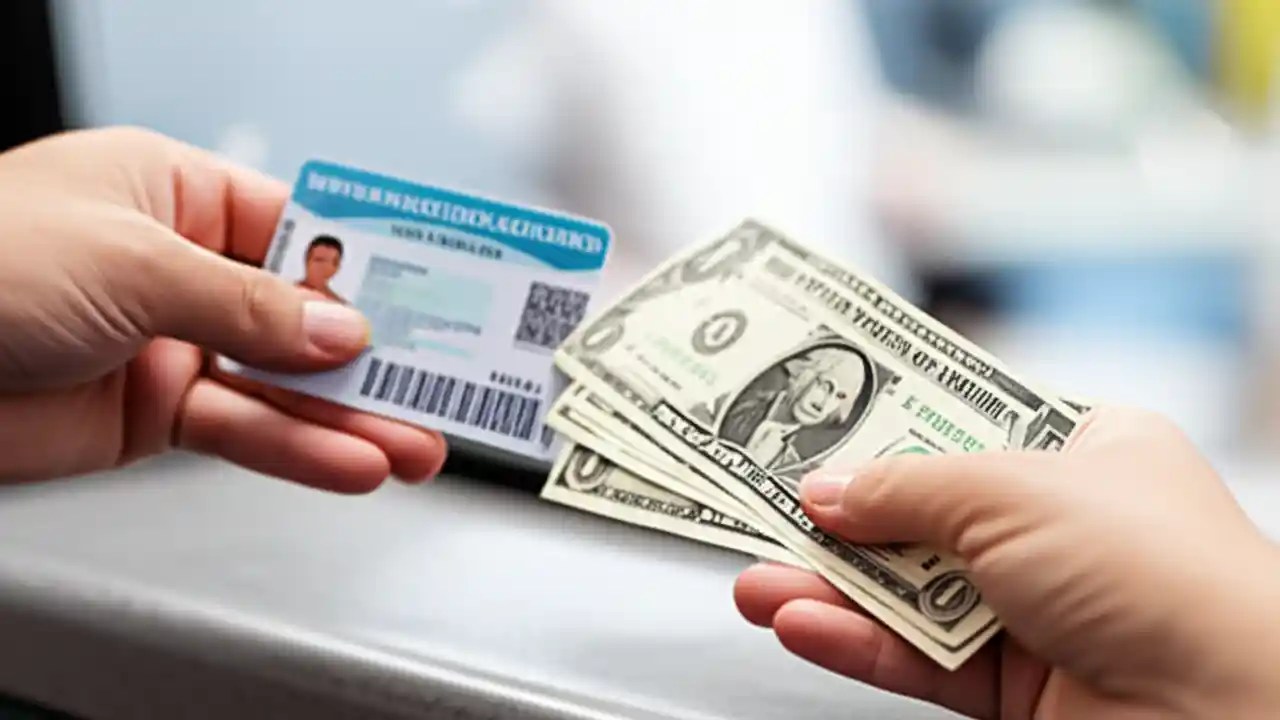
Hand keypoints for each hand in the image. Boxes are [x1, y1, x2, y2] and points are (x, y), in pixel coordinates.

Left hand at [0, 127, 445, 489]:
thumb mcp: (135, 263)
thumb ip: (250, 305)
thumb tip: (341, 331)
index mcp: (175, 194)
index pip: (301, 227)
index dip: (372, 262)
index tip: (438, 293)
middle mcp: (180, 266)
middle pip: (302, 311)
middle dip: (373, 351)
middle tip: (447, 381)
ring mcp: (170, 342)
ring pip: (281, 382)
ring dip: (350, 417)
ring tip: (419, 441)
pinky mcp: (153, 413)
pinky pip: (243, 429)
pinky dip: (297, 450)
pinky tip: (352, 463)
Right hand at [735, 408, 1279, 718]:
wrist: (1232, 714)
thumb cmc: (1164, 574)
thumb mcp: (1014, 492)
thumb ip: (907, 489)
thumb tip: (828, 491)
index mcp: (1087, 454)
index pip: (962, 424)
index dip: (887, 425)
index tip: (814, 422)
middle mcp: (1062, 531)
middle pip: (921, 514)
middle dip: (840, 518)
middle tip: (762, 507)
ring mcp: (1038, 612)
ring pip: (908, 593)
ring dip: (829, 587)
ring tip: (754, 581)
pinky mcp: (1016, 688)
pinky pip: (917, 656)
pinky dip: (856, 641)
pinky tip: (801, 623)